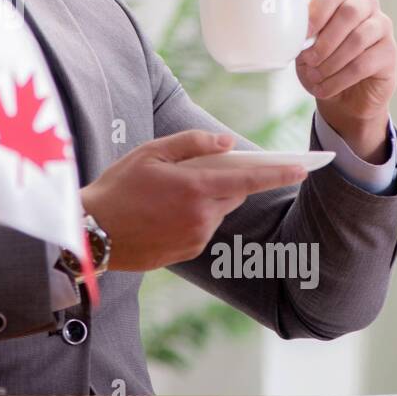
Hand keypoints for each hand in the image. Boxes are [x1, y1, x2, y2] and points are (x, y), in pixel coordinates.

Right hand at [79, 129, 306, 271]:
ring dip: (206, 198)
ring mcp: (196, 238)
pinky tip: (162, 212)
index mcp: (195, 188)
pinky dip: (193, 215)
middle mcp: (202, 217)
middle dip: (226, 179)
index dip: (279, 173)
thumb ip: (192, 143)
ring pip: (218, 211)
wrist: (92, 233)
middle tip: (196, 169)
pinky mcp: (188, 252)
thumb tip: (226, 143)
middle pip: (234, 193)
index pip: (249, 179)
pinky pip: (203, 227)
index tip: (303, 168)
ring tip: (167, 193)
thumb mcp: (150, 153)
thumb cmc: (117, 187)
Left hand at [296, 0, 396, 160]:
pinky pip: (364, 63)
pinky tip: (326, 88)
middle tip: (309, 60)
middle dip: (325, 40)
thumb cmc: (322, 65)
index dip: (316, 13)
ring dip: (331, 62)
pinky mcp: (389, 53)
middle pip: (349, 12)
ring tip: (315, 77)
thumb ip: (300, 39)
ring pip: (358, 39)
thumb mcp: (305, 51)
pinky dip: (340, 79)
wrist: (344, 97)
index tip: (303, 36)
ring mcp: (382, 28)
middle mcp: (366, 7)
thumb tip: (294, 38)